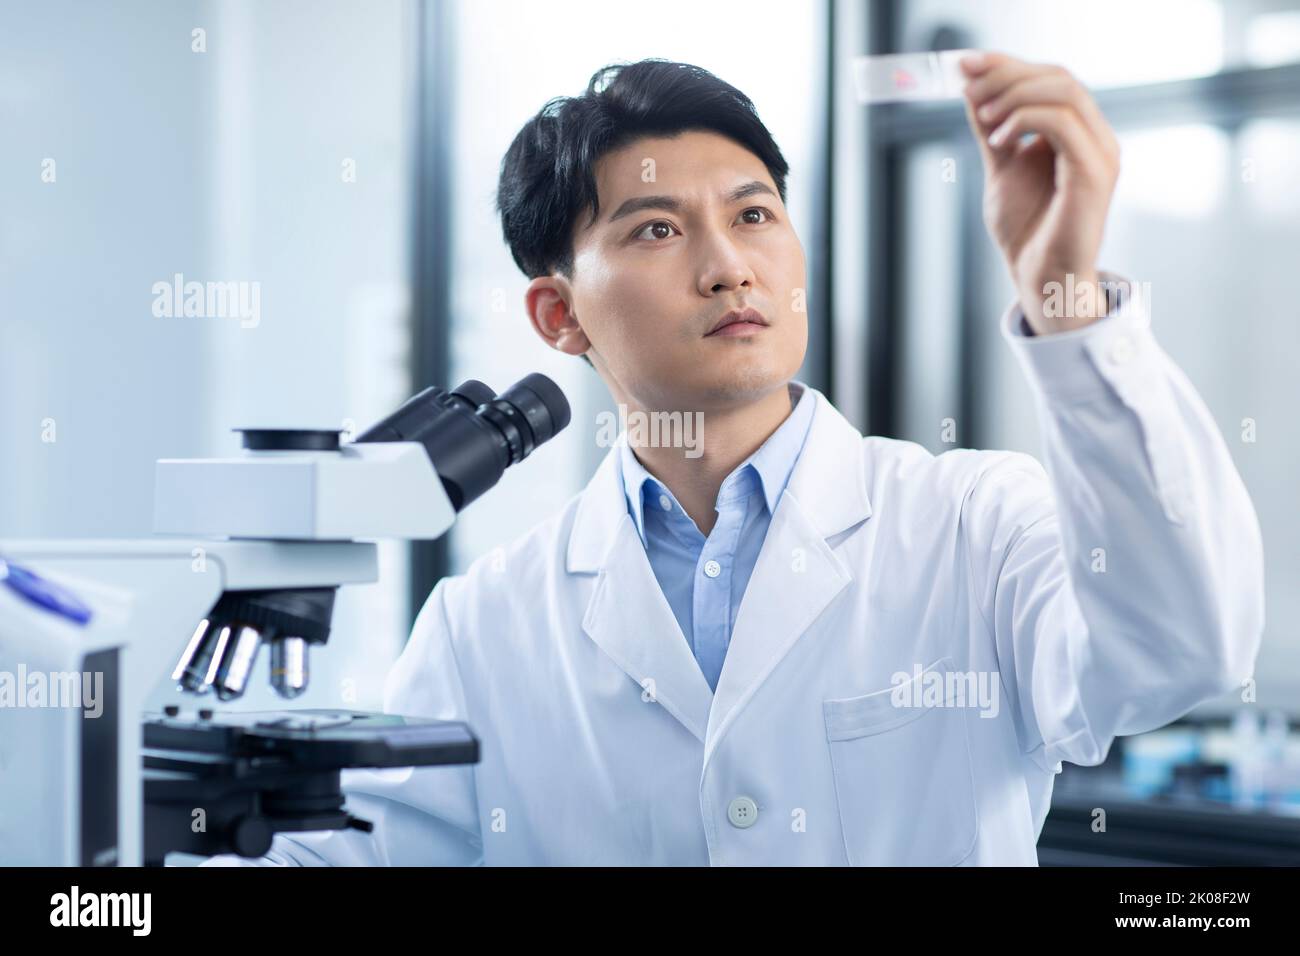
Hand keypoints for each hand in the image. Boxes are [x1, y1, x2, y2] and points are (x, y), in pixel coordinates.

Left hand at [959, 52, 1119, 334]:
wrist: (1039, 278)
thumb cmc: (1026, 231)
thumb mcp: (1001, 167)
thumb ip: (991, 128)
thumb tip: (970, 87)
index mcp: (1078, 132)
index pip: (1050, 77)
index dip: (1007, 64)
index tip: (964, 64)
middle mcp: (1096, 136)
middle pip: (1059, 76)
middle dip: (1007, 73)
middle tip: (967, 86)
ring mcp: (1100, 152)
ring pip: (1065, 91)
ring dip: (1014, 95)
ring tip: (982, 116)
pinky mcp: (1094, 172)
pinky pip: (1063, 124)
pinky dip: (1024, 121)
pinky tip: (998, 141)